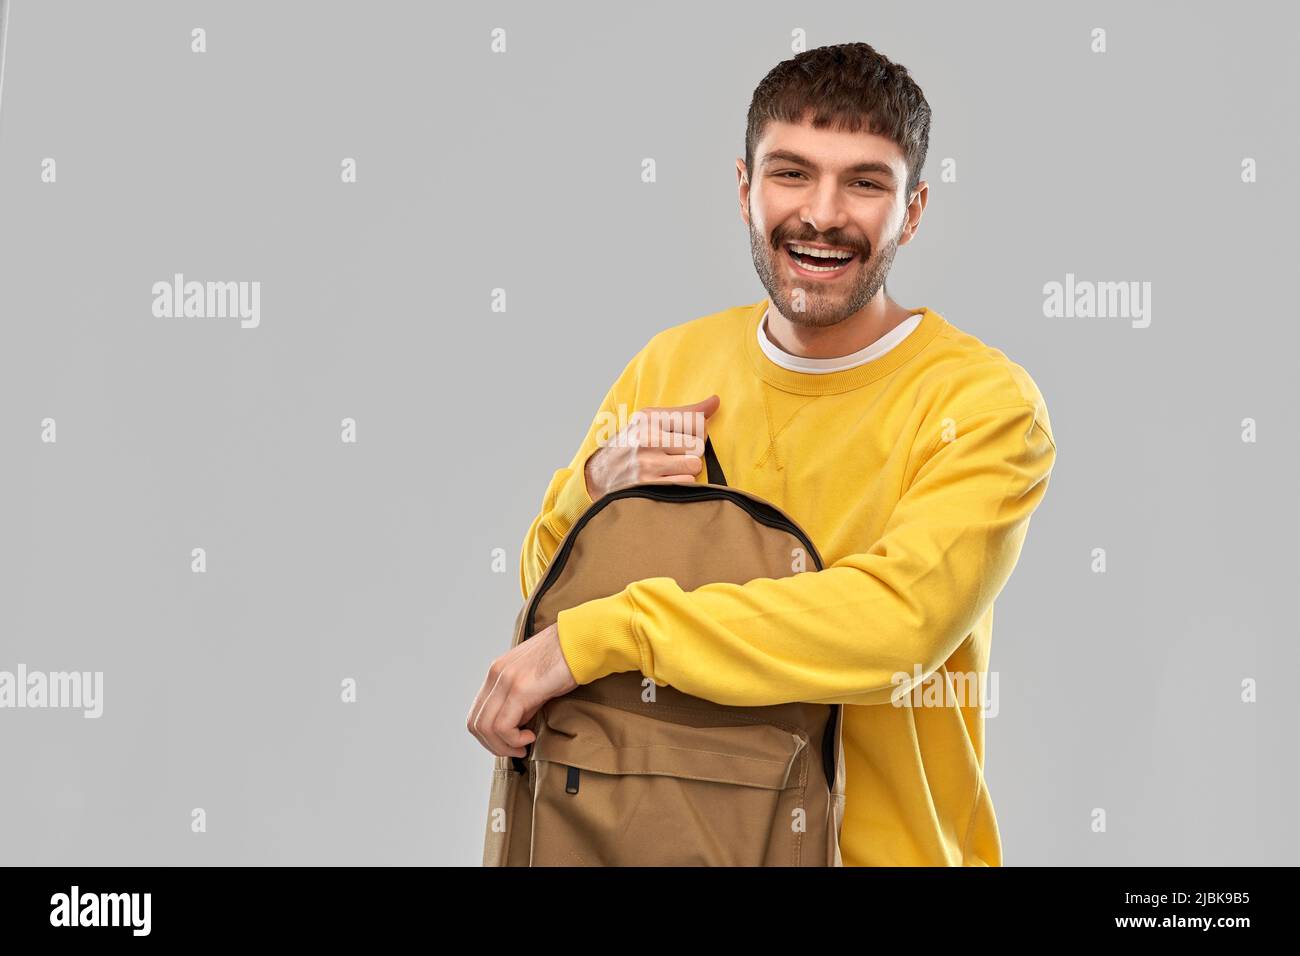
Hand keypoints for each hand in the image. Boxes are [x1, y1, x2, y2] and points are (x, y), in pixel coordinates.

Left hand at [466, 622, 578, 757]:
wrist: (582, 641)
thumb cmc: (566, 660)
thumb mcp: (535, 681)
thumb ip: (521, 701)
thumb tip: (516, 725)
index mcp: (497, 672)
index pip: (476, 714)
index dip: (489, 737)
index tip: (510, 743)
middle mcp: (496, 674)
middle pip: (476, 724)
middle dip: (495, 746)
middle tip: (516, 751)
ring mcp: (506, 680)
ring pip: (486, 727)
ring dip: (503, 746)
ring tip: (523, 745)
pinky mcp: (520, 689)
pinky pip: (503, 726)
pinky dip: (513, 740)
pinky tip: (530, 736)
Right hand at [584, 394, 719, 498]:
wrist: (599, 474)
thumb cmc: (632, 445)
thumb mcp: (652, 421)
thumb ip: (686, 412)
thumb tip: (716, 401)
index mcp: (650, 418)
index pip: (696, 421)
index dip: (700, 432)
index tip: (687, 437)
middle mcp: (648, 438)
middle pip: (698, 446)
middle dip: (693, 453)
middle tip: (676, 456)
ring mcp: (647, 464)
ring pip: (695, 466)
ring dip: (688, 470)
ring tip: (671, 468)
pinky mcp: (649, 486)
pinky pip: (686, 484)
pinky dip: (681, 485)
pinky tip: (666, 481)